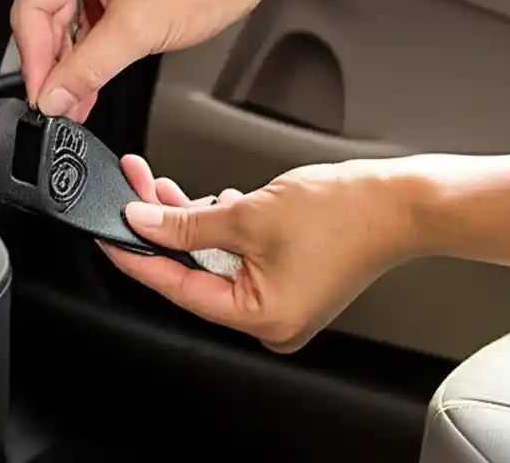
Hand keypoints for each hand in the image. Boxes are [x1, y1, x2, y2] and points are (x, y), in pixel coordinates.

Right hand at [10, 0, 289, 120]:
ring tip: (74, 101)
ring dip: (71, 63)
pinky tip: (89, 82)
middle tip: (56, 103)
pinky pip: (87, 21)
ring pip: (65, 23)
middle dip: (52, 64)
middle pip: (44, 16)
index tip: (41, 95)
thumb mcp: (138, 30)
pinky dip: (89, 53)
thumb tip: (53, 97)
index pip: (30, 7)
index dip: (33, 59)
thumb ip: (87, 68)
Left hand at [103, 155, 423, 352]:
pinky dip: (219, 229)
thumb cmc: (345, 213)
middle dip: (162, 229)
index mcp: (260, 319)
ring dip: (188, 223)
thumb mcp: (247, 214)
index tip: (108, 233)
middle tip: (134, 191)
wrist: (401, 201)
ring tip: (162, 187)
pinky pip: (237, 258)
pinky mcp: (288, 282)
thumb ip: (185, 223)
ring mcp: (280, 304)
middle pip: (192, 273)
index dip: (136, 256)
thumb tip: (141, 223)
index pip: (176, 288)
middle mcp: (269, 322)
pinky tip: (209, 200)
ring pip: (212, 261)